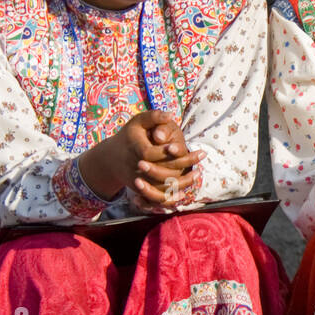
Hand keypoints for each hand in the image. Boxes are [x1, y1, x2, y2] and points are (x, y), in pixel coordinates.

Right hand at [78, 110, 200, 202]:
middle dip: (185, 163)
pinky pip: (157, 199)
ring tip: (197, 173)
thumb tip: (170, 114)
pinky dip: (171, 199)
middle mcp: (137, 168)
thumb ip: (153, 117)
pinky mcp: (141, 191)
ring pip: (162, 188)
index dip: (175, 151)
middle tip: (203, 155)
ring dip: (182, 183)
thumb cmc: (130, 136)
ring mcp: (139, 182)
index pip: (157, 154)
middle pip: (163, 171)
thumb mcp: (138, 122)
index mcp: (137, 150)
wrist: (112, 158)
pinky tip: (184, 193)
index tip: (192, 145)